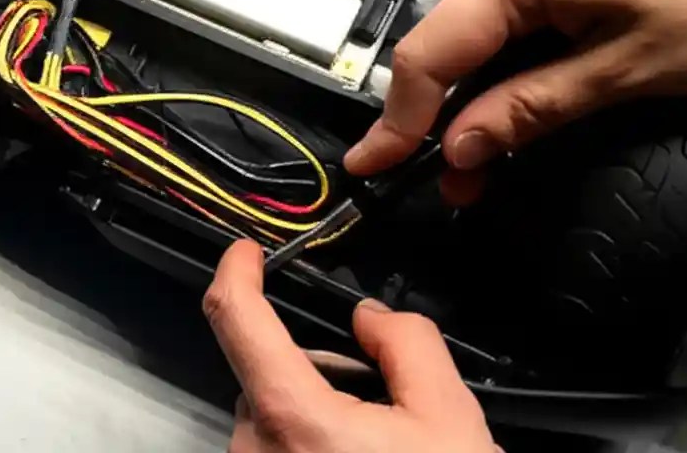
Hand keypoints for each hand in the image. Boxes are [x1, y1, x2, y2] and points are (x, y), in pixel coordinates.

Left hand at [203, 240, 495, 451]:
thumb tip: (373, 317)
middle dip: (318, 371)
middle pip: (267, 374)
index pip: (237, 319)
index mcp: (294, 418)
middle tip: (379, 405)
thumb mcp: (449, 419)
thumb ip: (408, 343)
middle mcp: (255, 452)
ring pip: (270, 416)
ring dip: (314, 415)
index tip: (245, 253)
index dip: (237, 272)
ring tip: (377, 452)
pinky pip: (271, 452)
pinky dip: (306, 448)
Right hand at [344, 0, 686, 195]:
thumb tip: (462, 146)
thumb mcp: (627, 72)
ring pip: (485, 42)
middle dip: (437, 118)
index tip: (371, 165)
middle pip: (450, 45)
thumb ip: (531, 108)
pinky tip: (513, 118)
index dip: (397, 117)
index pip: (431, 51)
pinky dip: (510, 79)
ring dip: (476, 105)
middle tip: (439, 184)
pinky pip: (522, 30)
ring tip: (480, 167)